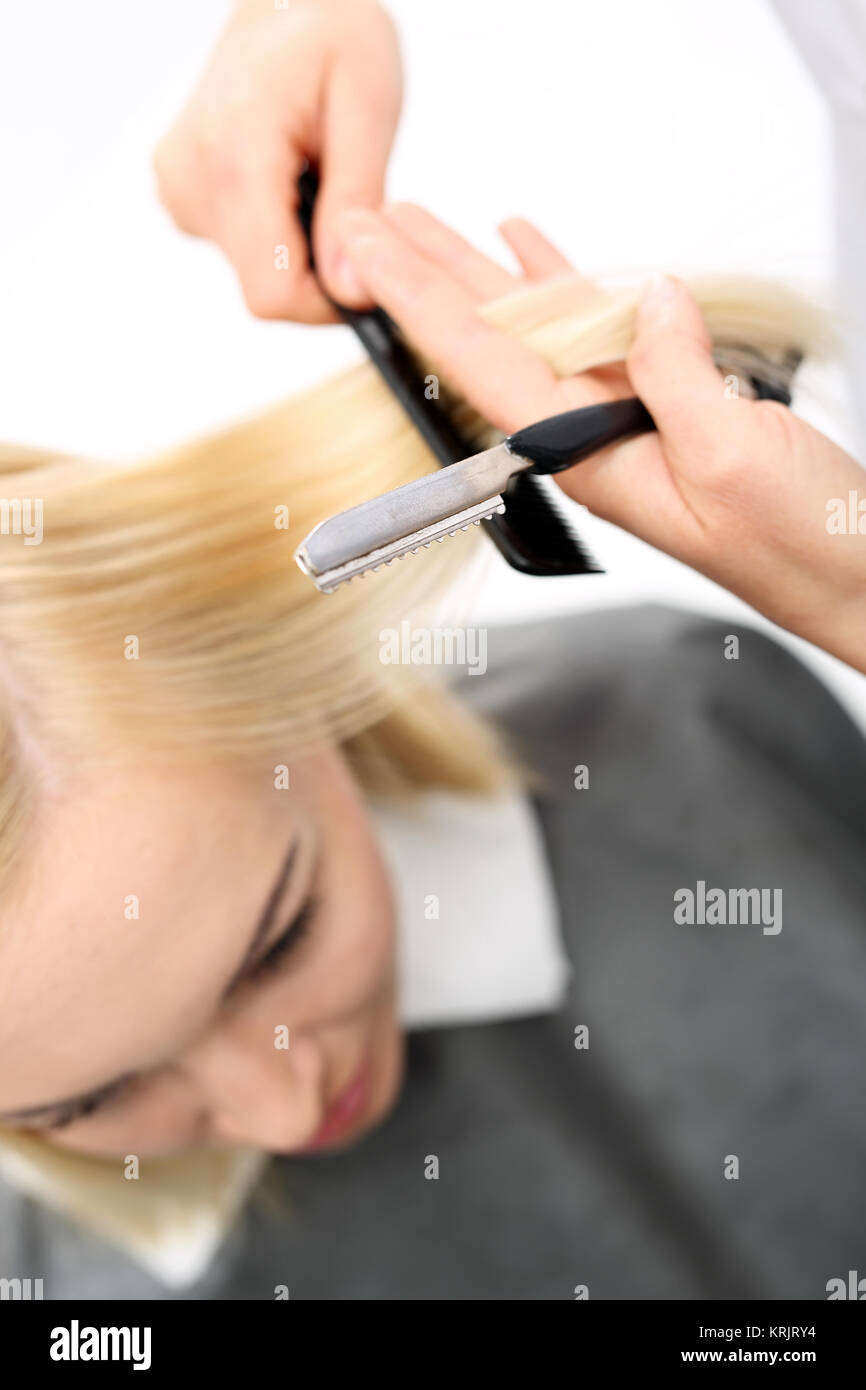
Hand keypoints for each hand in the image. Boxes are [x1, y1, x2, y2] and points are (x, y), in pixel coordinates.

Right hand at [152, 0, 400, 321]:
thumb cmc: (329, 30)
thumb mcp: (367, 104)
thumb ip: (356, 201)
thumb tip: (348, 287)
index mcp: (234, 155)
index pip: (272, 291)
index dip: (327, 303)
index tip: (366, 276)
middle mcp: (192, 178)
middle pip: (264, 289)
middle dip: (320, 271)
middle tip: (351, 208)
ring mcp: (180, 189)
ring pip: (254, 273)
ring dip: (301, 249)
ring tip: (319, 178)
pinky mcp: (183, 194)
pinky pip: (241, 248)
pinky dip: (278, 232)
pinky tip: (292, 180)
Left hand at [337, 204, 865, 672]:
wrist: (853, 575)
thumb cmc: (799, 543)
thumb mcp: (733, 458)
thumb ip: (678, 378)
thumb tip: (647, 302)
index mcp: (590, 459)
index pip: (483, 369)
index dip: (421, 306)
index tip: (368, 259)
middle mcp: (591, 438)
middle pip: (490, 344)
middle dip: (427, 280)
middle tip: (370, 223)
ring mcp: (625, 419)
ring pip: (537, 329)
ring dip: (481, 273)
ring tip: (426, 225)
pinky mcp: (666, 405)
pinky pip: (597, 331)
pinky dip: (564, 283)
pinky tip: (527, 248)